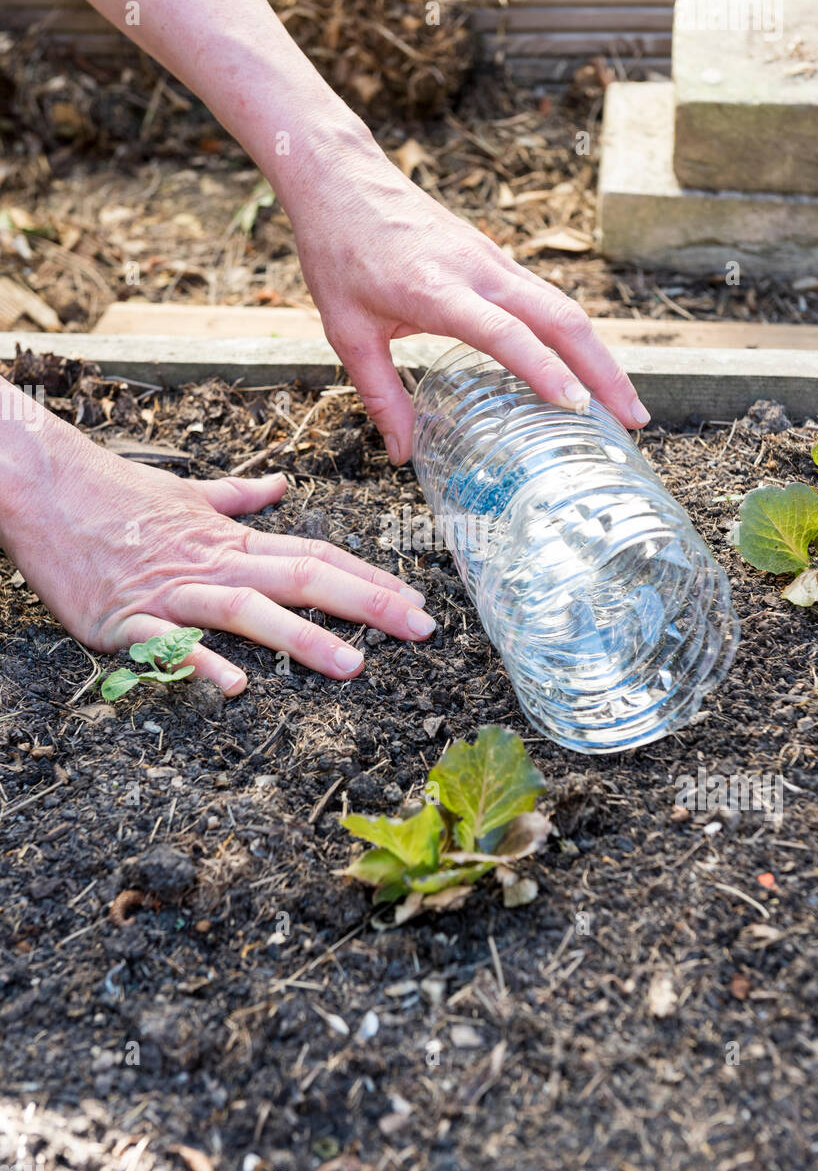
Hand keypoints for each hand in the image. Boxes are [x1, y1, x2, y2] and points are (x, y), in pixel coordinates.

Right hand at [0, 417, 433, 693]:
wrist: (42, 485)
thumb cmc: (113, 493)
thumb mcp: (186, 493)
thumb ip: (238, 498)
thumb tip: (280, 485)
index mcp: (231, 541)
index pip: (316, 558)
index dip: (369, 580)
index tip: (416, 600)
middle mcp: (213, 563)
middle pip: (302, 579)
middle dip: (367, 605)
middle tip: (422, 628)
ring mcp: (171, 590)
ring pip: (247, 611)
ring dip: (302, 638)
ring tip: (353, 665)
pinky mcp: (126, 617)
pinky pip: (168, 644)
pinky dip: (200, 662)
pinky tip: (235, 686)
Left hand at [286, 128, 649, 464]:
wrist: (342, 179)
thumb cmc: (339, 252)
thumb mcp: (347, 332)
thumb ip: (380, 395)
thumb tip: (402, 457)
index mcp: (437, 289)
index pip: (504, 332)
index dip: (544, 369)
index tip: (578, 406)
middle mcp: (478, 271)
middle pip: (561, 318)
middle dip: (605, 370)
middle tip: (634, 420)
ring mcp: (494, 261)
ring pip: (564, 307)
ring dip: (600, 355)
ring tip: (625, 405)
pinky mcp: (497, 259)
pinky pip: (548, 299)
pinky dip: (576, 336)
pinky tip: (587, 370)